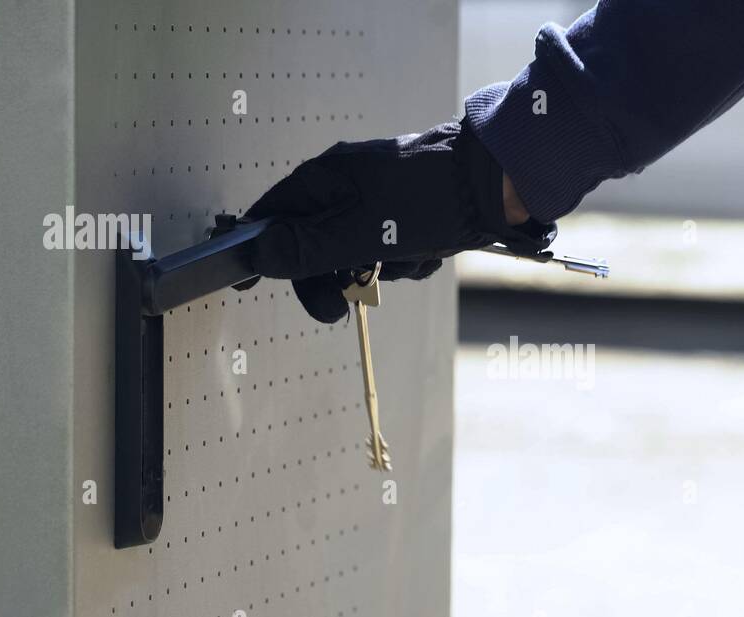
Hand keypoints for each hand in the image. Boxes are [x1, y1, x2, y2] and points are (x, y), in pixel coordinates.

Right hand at [239, 119, 555, 322]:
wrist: (495, 183)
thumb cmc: (430, 200)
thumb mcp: (362, 233)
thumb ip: (310, 248)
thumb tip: (262, 254)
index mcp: (324, 179)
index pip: (272, 217)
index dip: (262, 251)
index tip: (248, 282)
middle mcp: (344, 184)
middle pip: (313, 244)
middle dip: (333, 277)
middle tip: (342, 309)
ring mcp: (376, 197)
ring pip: (354, 251)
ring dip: (378, 270)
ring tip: (408, 261)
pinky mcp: (404, 211)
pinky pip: (388, 248)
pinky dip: (405, 260)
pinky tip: (425, 254)